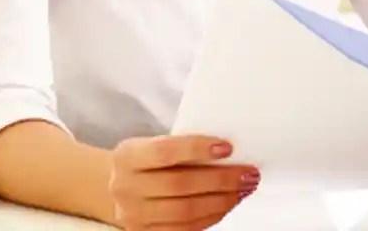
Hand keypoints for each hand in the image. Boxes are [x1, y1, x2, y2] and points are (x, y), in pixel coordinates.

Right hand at [108, 135, 259, 229]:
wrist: (119, 187)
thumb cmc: (148, 161)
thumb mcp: (154, 144)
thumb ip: (183, 146)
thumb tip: (229, 150)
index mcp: (128, 156)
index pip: (165, 151)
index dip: (197, 149)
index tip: (228, 148)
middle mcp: (125, 187)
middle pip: (180, 184)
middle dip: (221, 179)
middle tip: (248, 173)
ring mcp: (132, 215)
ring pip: (184, 211)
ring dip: (221, 200)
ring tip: (243, 189)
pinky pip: (184, 229)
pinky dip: (211, 216)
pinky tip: (228, 204)